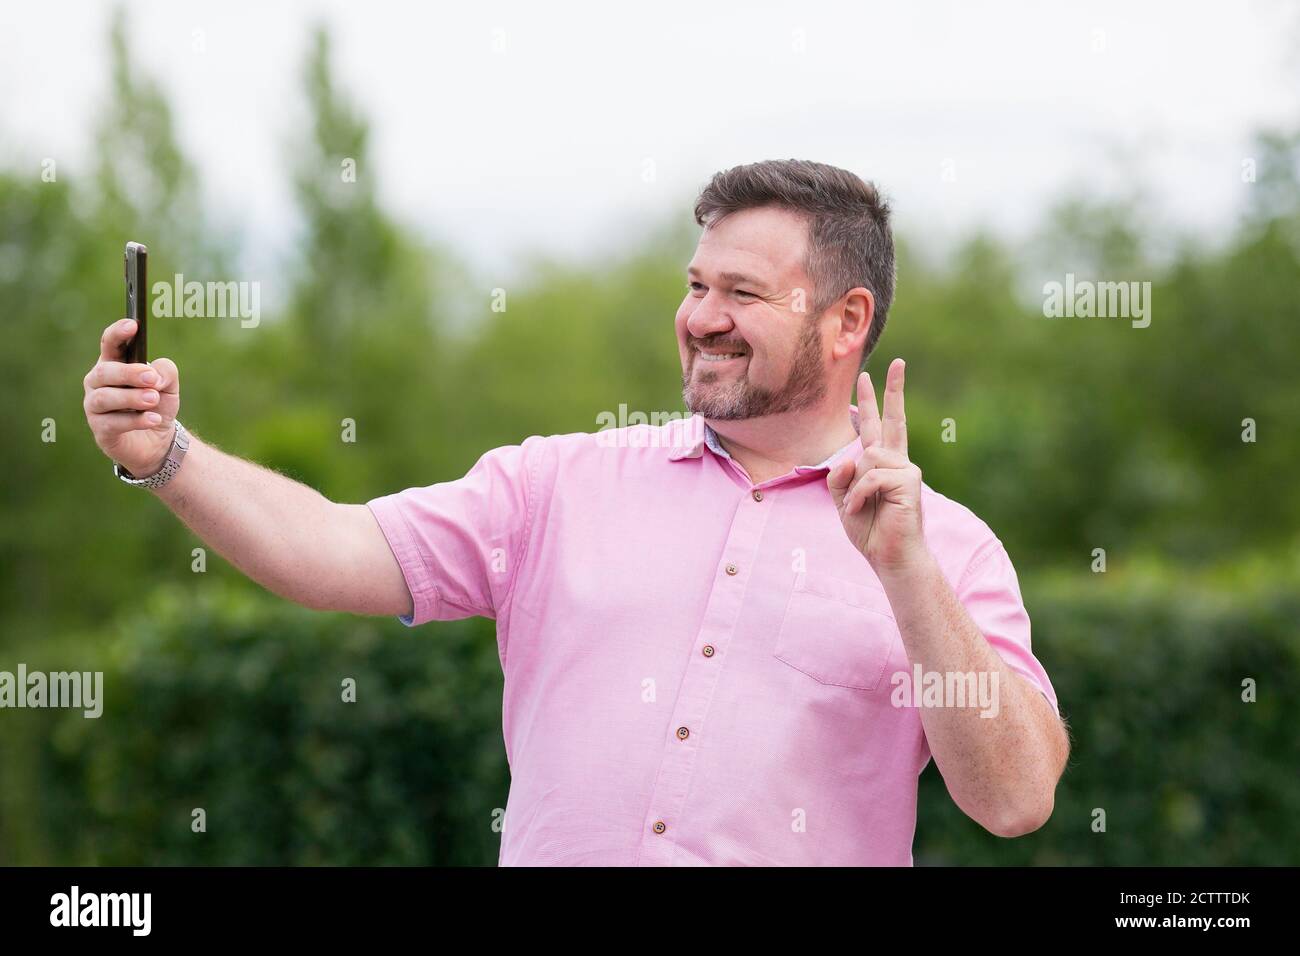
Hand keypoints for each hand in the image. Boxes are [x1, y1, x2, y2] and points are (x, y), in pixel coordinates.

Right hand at [83, 318, 180, 476]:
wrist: (159, 441)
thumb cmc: (157, 406)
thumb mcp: (169, 385)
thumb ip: (166, 371)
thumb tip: (155, 375)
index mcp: (113, 365)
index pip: (109, 344)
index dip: (117, 333)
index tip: (132, 325)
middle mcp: (97, 384)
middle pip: (104, 371)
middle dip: (129, 373)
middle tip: (153, 379)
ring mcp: (95, 408)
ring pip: (105, 398)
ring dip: (132, 397)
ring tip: (154, 399)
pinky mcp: (101, 431)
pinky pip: (113, 423)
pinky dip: (136, 420)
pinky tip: (154, 419)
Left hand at [827, 358, 927, 573]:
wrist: (890, 556)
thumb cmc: (869, 530)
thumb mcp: (842, 500)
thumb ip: (839, 476)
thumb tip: (851, 457)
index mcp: (881, 464)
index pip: (877, 426)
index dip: (874, 401)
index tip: (871, 376)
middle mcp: (896, 462)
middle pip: (891, 420)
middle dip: (892, 391)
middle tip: (897, 362)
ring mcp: (905, 470)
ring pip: (866, 459)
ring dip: (853, 488)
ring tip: (859, 508)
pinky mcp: (909, 481)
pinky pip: (870, 477)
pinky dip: (860, 496)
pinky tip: (864, 510)